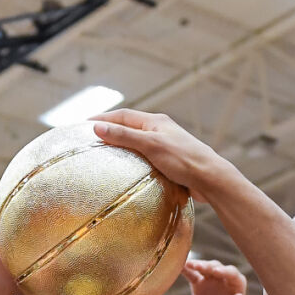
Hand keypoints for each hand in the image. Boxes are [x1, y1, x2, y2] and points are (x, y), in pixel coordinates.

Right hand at [89, 110, 229, 199]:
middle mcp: (159, 131)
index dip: (102, 119)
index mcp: (155, 122)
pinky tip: (125, 172)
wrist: (211, 179)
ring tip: (103, 156)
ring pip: (137, 144)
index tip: (83, 126)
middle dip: (109, 131)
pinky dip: (132, 162)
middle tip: (90, 141)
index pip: (122, 115)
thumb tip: (97, 127)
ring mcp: (165, 147)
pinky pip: (144, 159)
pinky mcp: (169, 163)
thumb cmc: (184, 160)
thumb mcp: (151, 145)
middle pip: (128, 128)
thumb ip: (124, 136)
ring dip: (120, 147)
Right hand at [182, 259, 246, 294]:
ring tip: (188, 265)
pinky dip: (185, 270)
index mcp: (237, 283)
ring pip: (204, 268)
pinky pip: (191, 274)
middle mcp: (224, 277)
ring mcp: (211, 278)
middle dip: (208, 266)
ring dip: (196, 265)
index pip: (232, 273)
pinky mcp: (199, 282)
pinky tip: (178, 266)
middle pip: (216, 267)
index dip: (224, 271)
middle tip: (199, 267)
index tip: (216, 272)